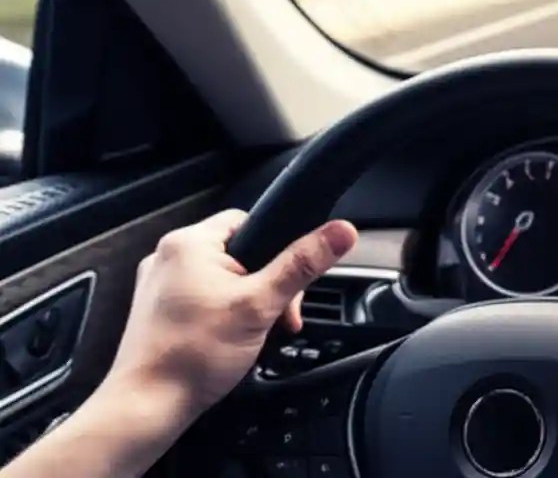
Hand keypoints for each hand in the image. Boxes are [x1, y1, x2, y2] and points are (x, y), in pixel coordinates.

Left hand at [103, 209, 357, 422]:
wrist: (147, 407)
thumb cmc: (191, 357)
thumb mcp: (260, 305)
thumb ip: (302, 265)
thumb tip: (339, 232)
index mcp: (189, 242)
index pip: (250, 220)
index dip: (278, 249)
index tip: (287, 282)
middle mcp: (168, 256)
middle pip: (240, 252)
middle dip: (266, 285)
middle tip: (273, 316)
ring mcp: (159, 284)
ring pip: (223, 278)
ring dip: (247, 302)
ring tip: (249, 332)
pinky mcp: (158, 310)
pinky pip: (203, 298)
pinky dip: (222, 314)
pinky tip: (227, 339)